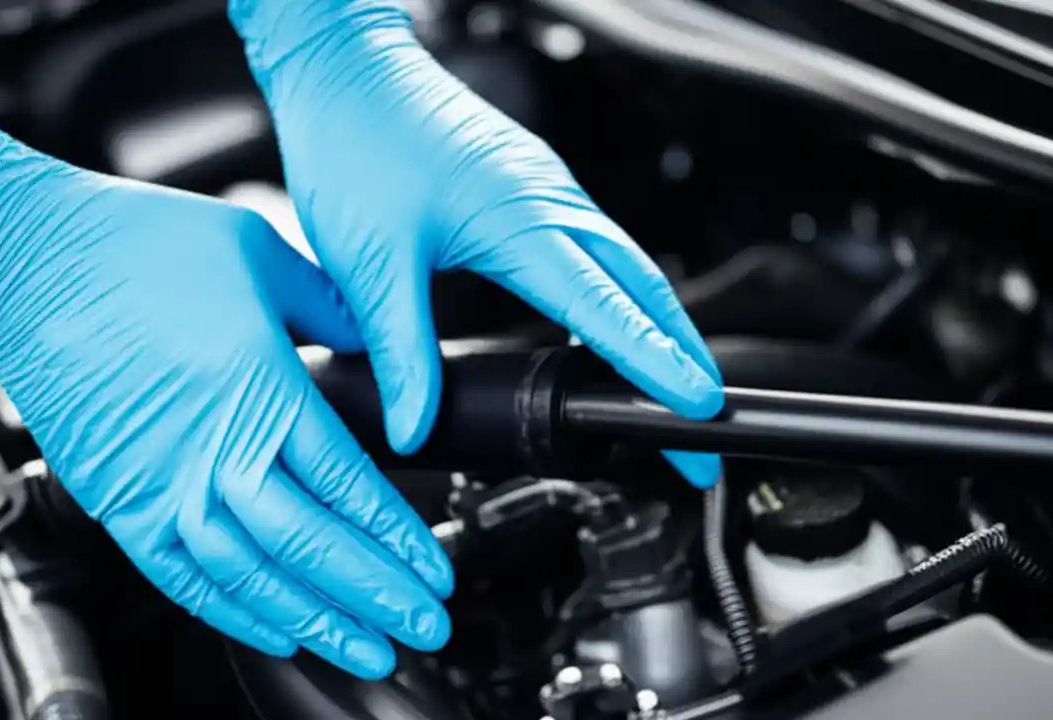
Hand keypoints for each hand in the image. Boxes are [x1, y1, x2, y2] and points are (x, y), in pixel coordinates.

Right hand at [0, 123, 452, 678]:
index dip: (399, 537)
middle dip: (378, 595)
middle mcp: (214, 447)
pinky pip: (179, 575)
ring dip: (316, 620)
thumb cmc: (138, 244)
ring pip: (252, 575)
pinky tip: (277, 632)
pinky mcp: (115, 499)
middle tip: (426, 627)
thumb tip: (374, 337)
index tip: (435, 569)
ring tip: (365, 651)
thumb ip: (328, 304)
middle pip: (312, 544)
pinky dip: (232, 611)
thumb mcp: (259, 252)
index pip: (349, 485)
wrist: (30, 256)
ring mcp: (160, 481)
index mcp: (263, 389)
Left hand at [231, 0, 723, 486]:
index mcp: (520, 219)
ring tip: (674, 373)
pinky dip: (621, 288)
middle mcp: (549, 199)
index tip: (693, 401)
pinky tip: (611, 316)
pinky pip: (597, 242)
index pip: (605, 305)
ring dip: (657, 317)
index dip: (654, 360)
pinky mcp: (531, 183)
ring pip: (626, 260)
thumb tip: (414, 425)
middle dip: (683, 348)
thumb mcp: (368, 261)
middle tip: (707, 406)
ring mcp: (546, 187)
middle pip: (643, 283)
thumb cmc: (354, 141)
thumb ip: (399, 351)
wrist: (344, 65)